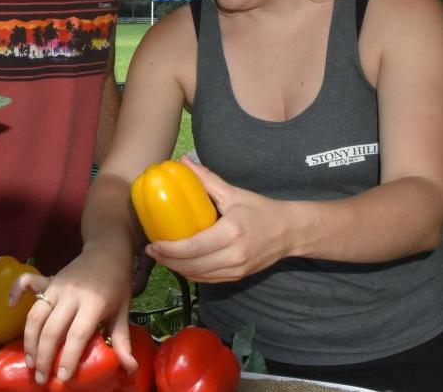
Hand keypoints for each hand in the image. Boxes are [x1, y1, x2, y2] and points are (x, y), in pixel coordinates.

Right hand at [9, 248, 135, 384]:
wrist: (107, 251)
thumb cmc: (117, 284)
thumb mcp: (124, 311)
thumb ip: (122, 340)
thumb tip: (129, 367)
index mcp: (94, 303)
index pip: (78, 334)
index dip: (69, 357)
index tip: (62, 377)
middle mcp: (72, 295)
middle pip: (52, 329)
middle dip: (44, 357)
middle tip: (42, 378)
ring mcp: (57, 286)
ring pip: (36, 315)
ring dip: (30, 341)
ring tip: (30, 362)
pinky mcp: (48, 280)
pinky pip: (26, 284)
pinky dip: (15, 292)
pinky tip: (9, 306)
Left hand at [145, 157, 293, 282]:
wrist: (290, 232)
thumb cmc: (261, 210)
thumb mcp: (234, 193)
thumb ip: (207, 179)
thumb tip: (183, 162)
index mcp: (231, 232)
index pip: (194, 247)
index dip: (170, 249)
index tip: (153, 243)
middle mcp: (235, 255)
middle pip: (193, 266)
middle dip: (168, 261)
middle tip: (151, 251)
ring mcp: (237, 269)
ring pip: (199, 276)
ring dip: (177, 269)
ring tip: (161, 257)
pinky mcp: (238, 277)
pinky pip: (208, 280)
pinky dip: (191, 273)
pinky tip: (180, 264)